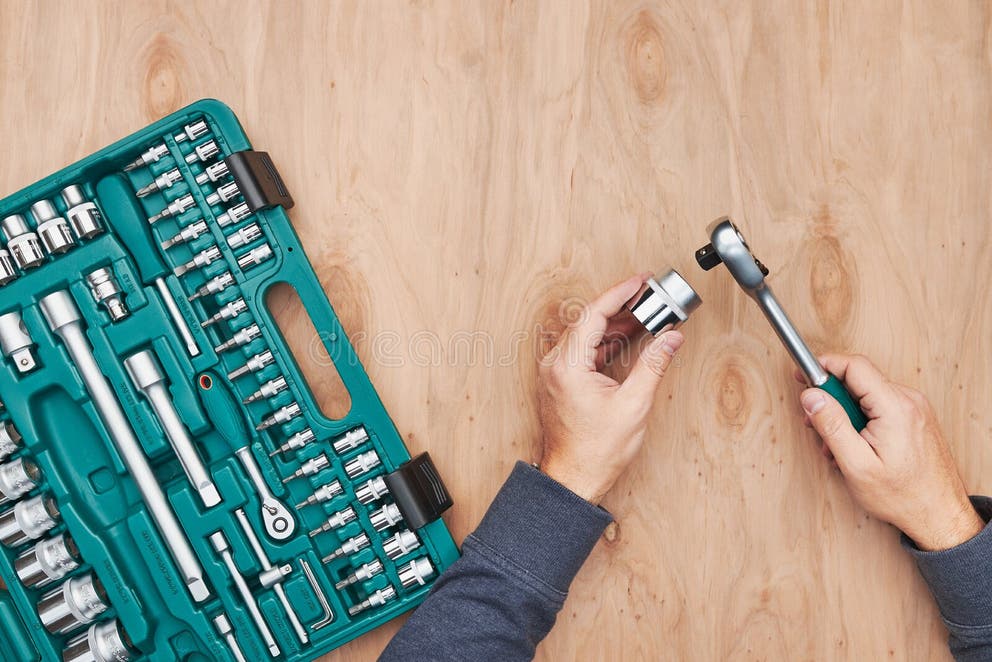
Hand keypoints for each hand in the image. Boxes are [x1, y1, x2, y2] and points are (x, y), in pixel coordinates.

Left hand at [537, 275, 684, 503]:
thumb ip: (653, 366)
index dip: (619, 293)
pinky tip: (627, 339)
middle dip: (621, 307)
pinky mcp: (561, 381)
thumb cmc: (594, 451)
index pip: (594, 314)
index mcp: (568, 365)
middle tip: (648, 297)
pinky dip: (605, 342)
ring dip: (614, 325)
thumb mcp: (633, 405)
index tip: (639, 281)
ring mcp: (556, 373)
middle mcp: (556, 364)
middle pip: (588, 321)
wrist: (572, 479)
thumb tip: (670, 339)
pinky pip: (583, 351)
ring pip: (586, 335)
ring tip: (645, 316)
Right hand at [799, 354, 983, 550]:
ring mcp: (914, 408)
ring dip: (845, 413)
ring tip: (836, 444)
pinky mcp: (915, 417)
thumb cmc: (902, 496)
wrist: (940, 514)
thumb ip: (832, 425)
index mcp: (895, 408)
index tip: (803, 375)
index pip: (855, 366)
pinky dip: (861, 419)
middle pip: (859, 380)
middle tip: (815, 422)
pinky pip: (880, 406)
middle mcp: (909, 401)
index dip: (824, 365)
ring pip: (867, 395)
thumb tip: (811, 396)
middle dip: (831, 398)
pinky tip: (855, 445)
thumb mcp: (856, 464)